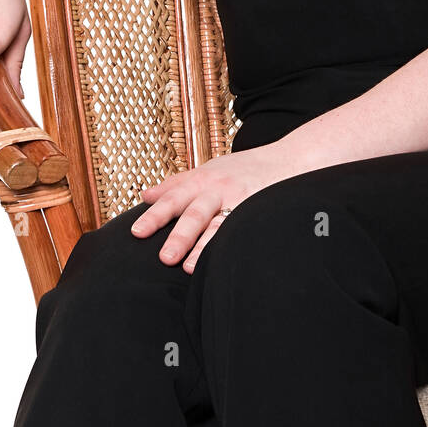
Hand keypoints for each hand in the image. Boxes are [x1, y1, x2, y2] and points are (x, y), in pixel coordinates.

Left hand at [130, 141, 302, 271]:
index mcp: (204, 180)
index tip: (136, 233)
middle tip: (164, 258)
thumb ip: (177, 183)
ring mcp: (242, 201)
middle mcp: (221, 190)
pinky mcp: (261, 212)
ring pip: (220, 225)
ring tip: (189, 268)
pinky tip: (224, 261)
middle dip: (180, 236)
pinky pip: (244, 230)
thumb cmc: (245, 168)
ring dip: (204, 247)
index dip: (155, 216)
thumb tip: (145, 196)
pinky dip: (232, 245)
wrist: (291, 158)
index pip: (174, 199)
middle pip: (195, 214)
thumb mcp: (209, 169)